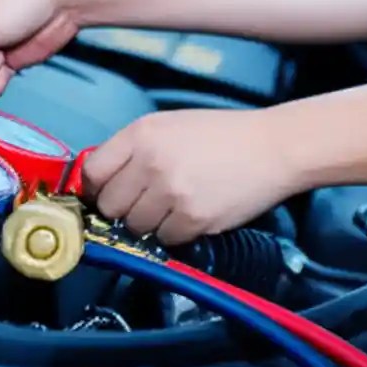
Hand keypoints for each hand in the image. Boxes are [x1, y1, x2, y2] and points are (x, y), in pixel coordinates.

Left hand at [79, 108, 299, 244]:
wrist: (274, 147)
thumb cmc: (221, 136)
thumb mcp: (168, 126)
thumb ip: (132, 149)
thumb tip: (100, 180)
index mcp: (141, 134)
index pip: (92, 172)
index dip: (95, 189)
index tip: (103, 195)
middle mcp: (150, 162)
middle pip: (109, 205)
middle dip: (121, 210)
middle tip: (142, 204)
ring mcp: (171, 192)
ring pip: (134, 227)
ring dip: (148, 224)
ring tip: (171, 208)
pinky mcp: (193, 218)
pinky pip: (164, 239)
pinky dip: (174, 234)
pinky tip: (191, 215)